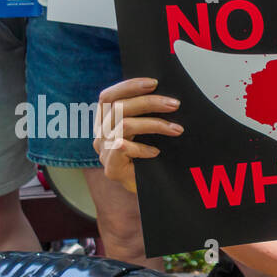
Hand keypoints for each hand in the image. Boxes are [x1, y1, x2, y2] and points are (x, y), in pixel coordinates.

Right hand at [92, 78, 181, 193]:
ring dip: (154, 124)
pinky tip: (157, 152)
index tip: (154, 83)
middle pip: (119, 108)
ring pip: (124, 126)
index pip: (108, 96)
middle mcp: (100, 134)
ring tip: (176, 129)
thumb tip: (166, 95)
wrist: (148, 193)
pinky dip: (142, 148)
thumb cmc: (149, 159)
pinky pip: (123, 149)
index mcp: (105, 121)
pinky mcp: (110, 168)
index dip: (129, 86)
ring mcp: (103, 151)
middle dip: (150, 102)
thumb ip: (145, 114)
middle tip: (175, 104)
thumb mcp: (146, 132)